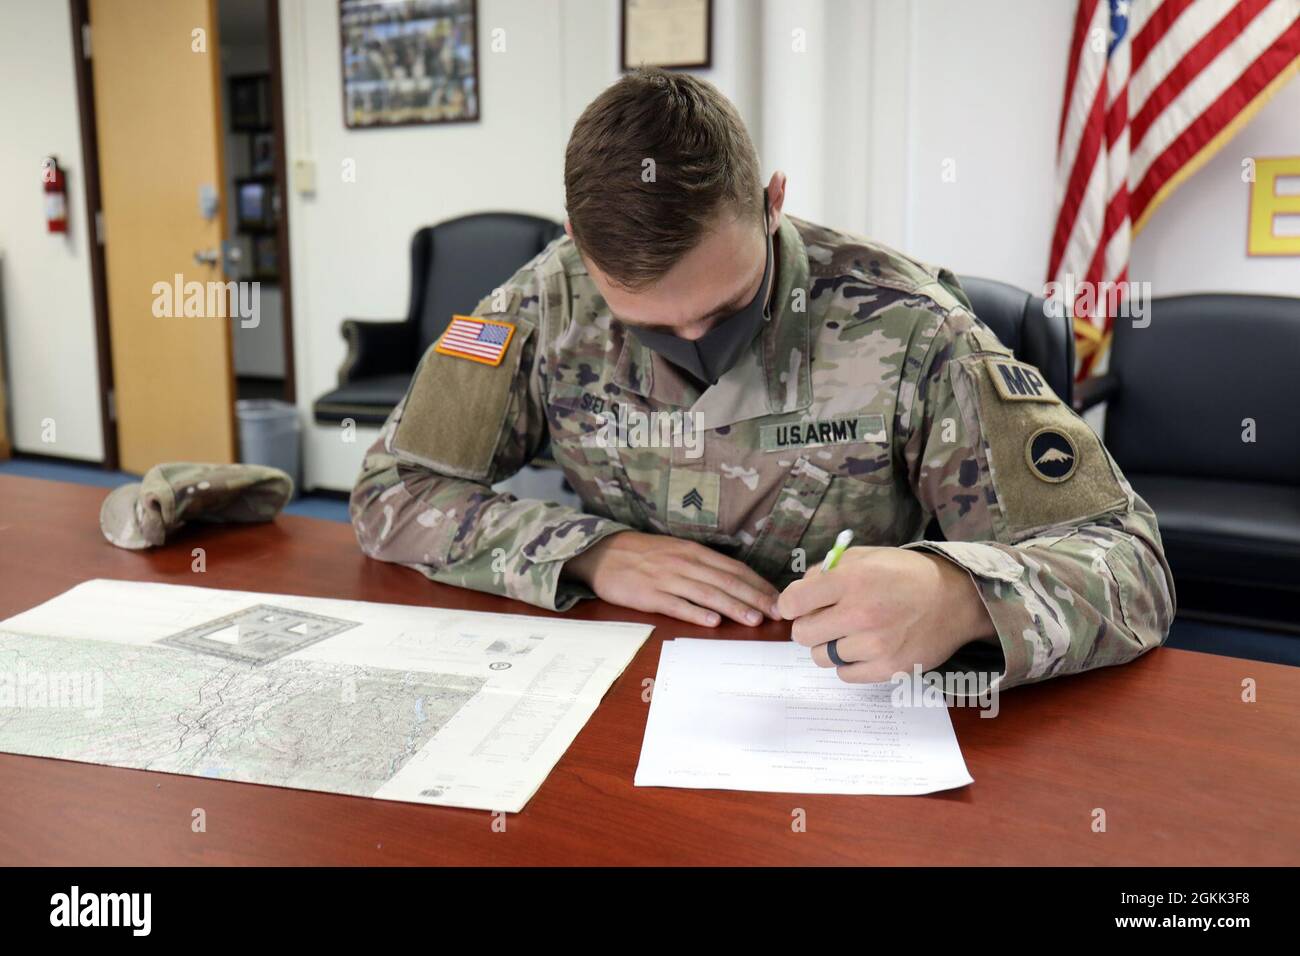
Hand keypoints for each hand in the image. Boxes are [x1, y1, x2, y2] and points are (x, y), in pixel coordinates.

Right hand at [563, 531, 780, 627]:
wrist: (603, 553)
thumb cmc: (643, 555)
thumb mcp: (676, 552)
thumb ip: (702, 566)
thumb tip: (735, 583)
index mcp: (694, 552)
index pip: (734, 568)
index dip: (758, 584)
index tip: (778, 599)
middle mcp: (685, 563)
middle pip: (726, 581)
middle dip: (755, 598)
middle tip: (777, 613)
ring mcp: (667, 579)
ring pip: (707, 593)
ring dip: (733, 607)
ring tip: (754, 620)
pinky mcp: (649, 595)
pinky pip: (677, 605)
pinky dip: (696, 613)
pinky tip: (712, 622)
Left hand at [776, 546, 995, 682]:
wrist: (955, 599)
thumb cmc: (906, 574)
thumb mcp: (865, 557)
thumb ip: (826, 571)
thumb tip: (795, 595)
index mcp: (851, 580)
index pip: (792, 602)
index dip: (790, 604)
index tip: (798, 606)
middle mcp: (860, 613)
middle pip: (802, 634)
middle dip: (808, 626)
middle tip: (826, 620)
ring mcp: (875, 645)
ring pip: (820, 657)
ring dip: (828, 646)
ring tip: (850, 633)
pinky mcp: (888, 669)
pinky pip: (844, 674)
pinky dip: (849, 663)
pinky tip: (864, 648)